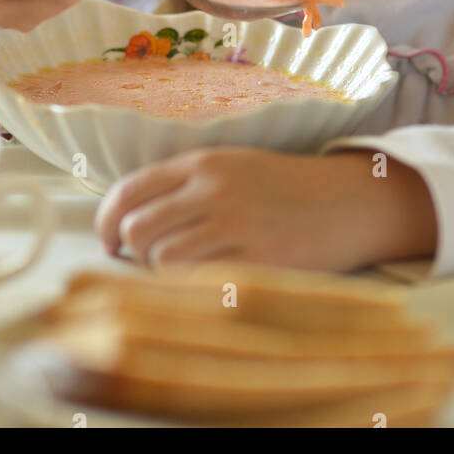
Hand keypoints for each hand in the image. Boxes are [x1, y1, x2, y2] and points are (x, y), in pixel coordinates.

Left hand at [95, 146, 436, 272]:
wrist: (346, 201)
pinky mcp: (257, 260)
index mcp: (202, 164)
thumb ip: (183, 185)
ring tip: (182, 271)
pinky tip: (206, 283)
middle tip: (146, 261)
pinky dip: (190, 288)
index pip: (128, 190)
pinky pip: (198, 282)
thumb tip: (128, 218)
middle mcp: (213, 191)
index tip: (108, 241)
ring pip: (161, 259)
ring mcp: (236, 226)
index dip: (106, 220)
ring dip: (161, 273)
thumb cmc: (283, 188)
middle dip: (131, 252)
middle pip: (137, 228)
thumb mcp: (231, 167)